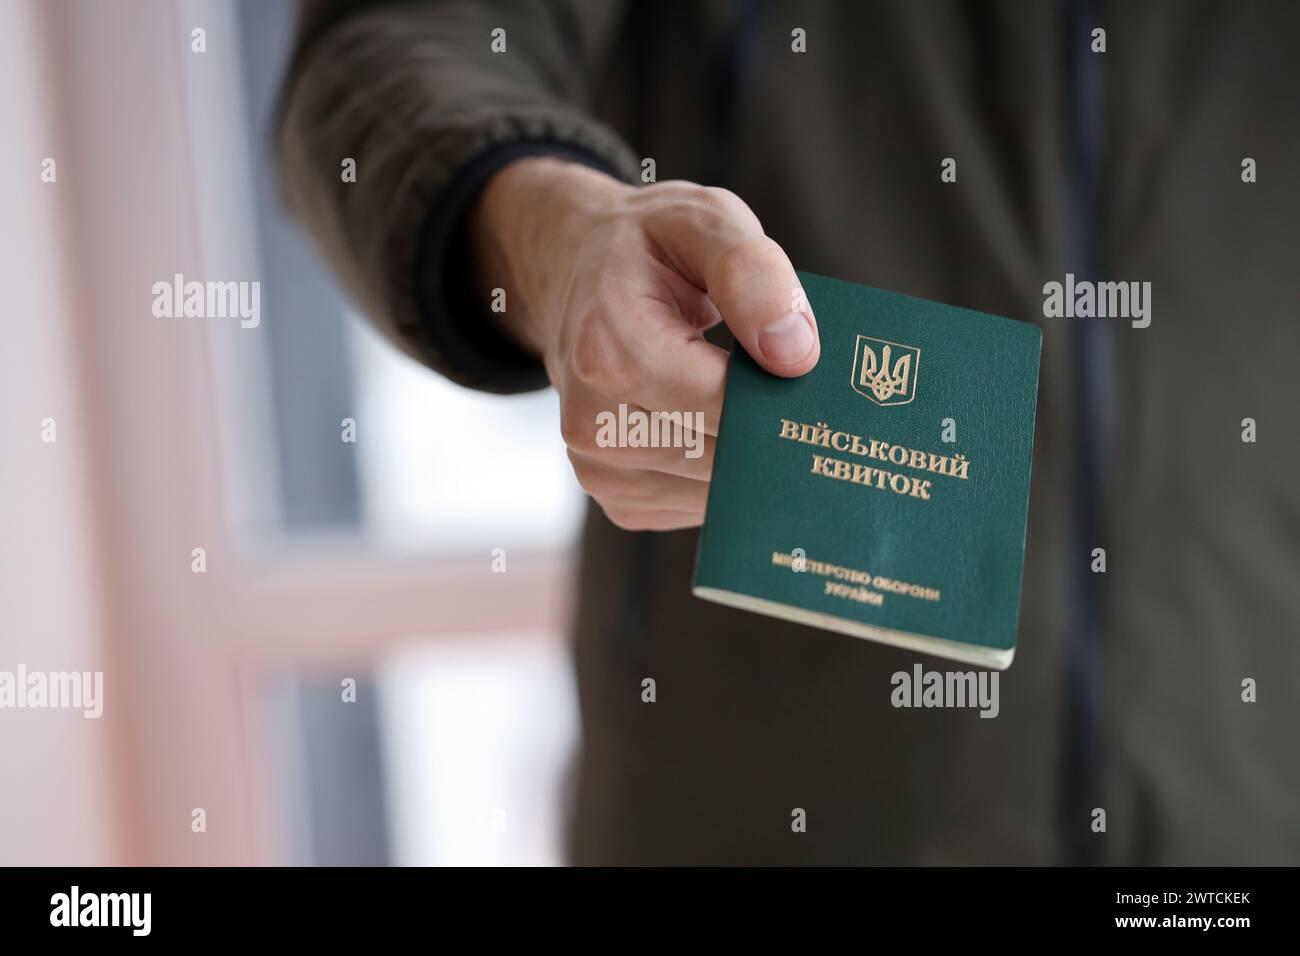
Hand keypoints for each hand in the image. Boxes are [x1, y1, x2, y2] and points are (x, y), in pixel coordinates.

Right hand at [472, 157, 818, 529]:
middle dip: (771, 428)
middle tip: (798, 388)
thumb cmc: (647, 246)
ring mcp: (600, 470)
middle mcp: (593, 425)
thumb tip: (796, 355)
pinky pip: (699, 504)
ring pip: (718, 490)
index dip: (779, 392)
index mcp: (609, 354)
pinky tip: (718, 425)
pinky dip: (723, 471)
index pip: (724, 406)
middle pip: (724, 457)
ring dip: (750, 452)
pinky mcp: (619, 500)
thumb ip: (752, 273)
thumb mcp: (702, 221)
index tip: (810, 369)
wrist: (576, 273)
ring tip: (747, 397)